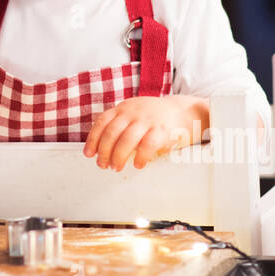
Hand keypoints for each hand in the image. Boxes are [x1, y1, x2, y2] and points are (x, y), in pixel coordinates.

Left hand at [83, 95, 204, 171]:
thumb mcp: (135, 113)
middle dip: (104, 151)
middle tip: (102, 165)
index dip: (93, 139)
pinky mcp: (162, 130)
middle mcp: (133, 112)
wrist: (185, 111)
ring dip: (118, 157)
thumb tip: (102, 148)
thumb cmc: (156, 117)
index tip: (89, 154)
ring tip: (116, 167)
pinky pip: (147, 146)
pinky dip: (140, 158)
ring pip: (126, 140)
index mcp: (124, 108)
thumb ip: (120, 124)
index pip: (102, 122)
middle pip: (111, 133)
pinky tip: (138, 165)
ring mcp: (148, 120)